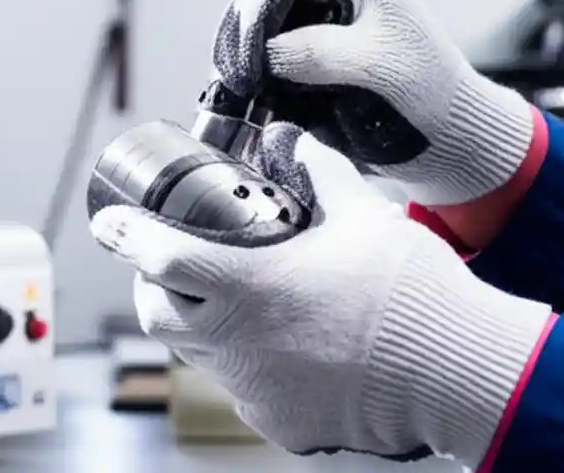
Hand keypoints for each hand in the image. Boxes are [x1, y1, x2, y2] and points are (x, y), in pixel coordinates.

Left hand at [90, 128, 550, 465]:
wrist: (455, 372)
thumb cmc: (410, 293)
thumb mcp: (365, 215)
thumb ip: (319, 171)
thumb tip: (294, 141)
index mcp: (248, 284)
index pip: (158, 256)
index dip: (125, 237)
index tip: (108, 226)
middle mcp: (237, 342)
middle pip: (157, 312)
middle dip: (151, 285)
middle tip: (168, 265)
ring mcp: (253, 388)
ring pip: (196, 354)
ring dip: (199, 325)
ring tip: (232, 301)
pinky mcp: (277, 422)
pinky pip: (242, 389)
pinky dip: (247, 365)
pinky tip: (283, 348)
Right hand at [213, 0, 532, 204]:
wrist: (451, 130)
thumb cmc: (429, 91)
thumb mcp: (375, 67)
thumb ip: (319, 54)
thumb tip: (264, 53)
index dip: (250, 18)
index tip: (243, 66)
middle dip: (241, 36)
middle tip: (232, 80)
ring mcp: (326, 14)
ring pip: (261, 22)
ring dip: (244, 54)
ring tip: (238, 89)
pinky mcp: (319, 45)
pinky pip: (271, 48)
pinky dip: (257, 70)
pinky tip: (251, 93)